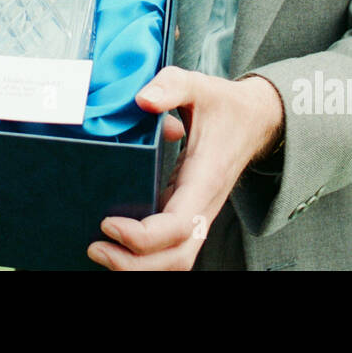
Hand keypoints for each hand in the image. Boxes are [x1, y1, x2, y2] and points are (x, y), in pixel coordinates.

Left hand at [87, 67, 281, 270]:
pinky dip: (145, 258)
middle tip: (95, 247)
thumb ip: (171, 86)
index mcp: (205, 179)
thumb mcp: (199, 85)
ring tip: (101, 251)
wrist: (255, 120)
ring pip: (176, 260)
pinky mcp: (188, 215)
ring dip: (139, 267)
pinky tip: (117, 246)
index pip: (179, 225)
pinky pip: (171, 250)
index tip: (108, 223)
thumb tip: (143, 100)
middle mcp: (204, 206)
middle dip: (135, 264)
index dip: (143, 236)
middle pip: (177, 257)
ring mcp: (198, 215)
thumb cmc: (225, 106)